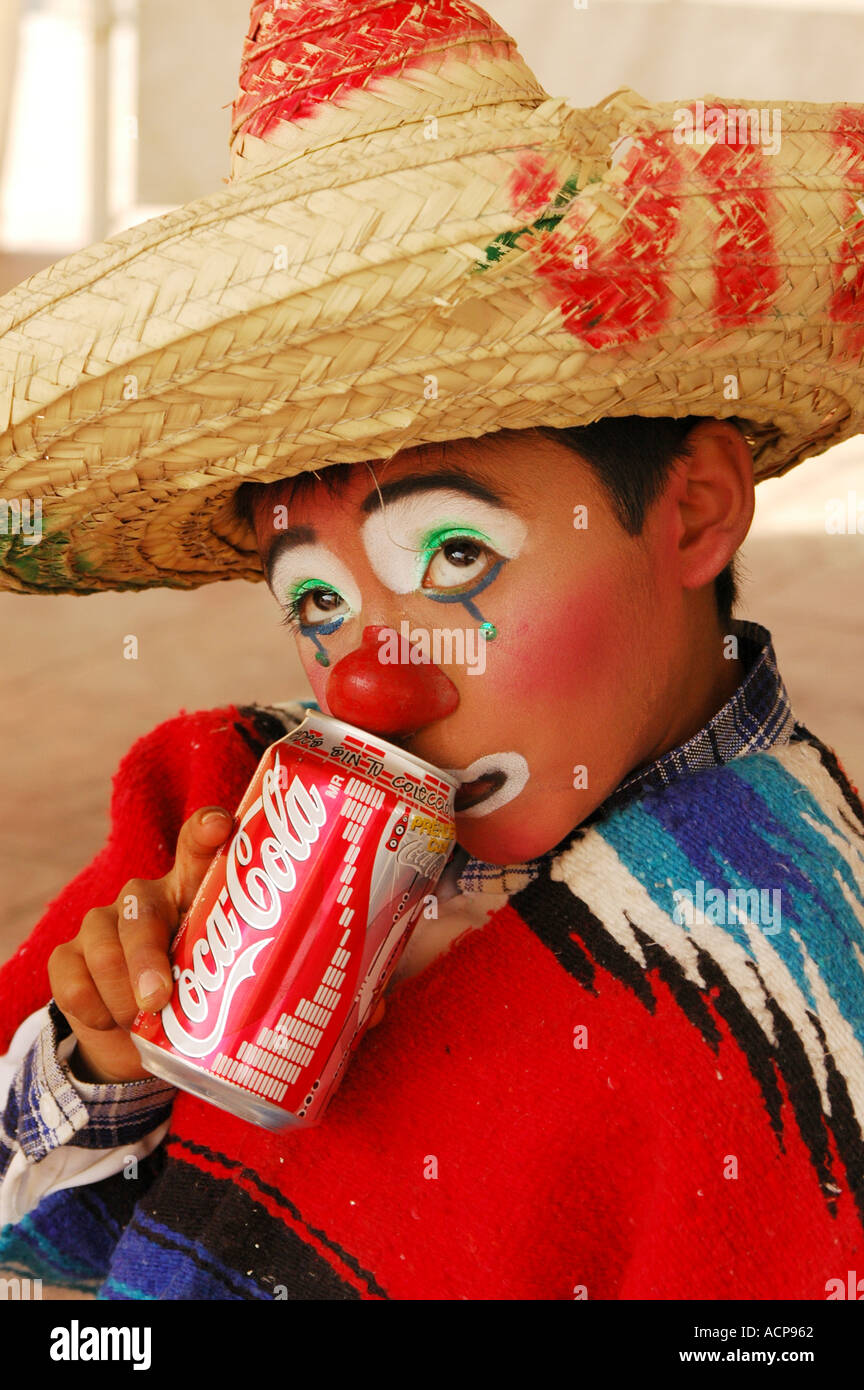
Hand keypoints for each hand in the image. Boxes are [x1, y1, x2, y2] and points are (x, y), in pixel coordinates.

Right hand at [48, 807, 234, 1082]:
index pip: (196, 848)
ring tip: (142, 1022)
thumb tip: (288, 1001)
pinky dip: (95, 1011)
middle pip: (140, 909)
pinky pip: (73, 982)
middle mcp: (144, 898)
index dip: (205, 831)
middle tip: (158, 999)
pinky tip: (111, 1023)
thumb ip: (240, 979)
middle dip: (147, 958)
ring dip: (123, 997)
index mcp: (190, 893)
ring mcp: (101, 924)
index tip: (220, 826)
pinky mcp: (67, 958)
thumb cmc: (192, 999)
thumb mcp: (220, 984)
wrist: (137, 1039)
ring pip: (103, 949)